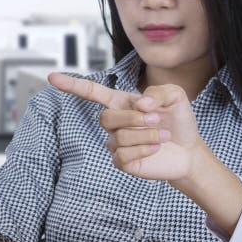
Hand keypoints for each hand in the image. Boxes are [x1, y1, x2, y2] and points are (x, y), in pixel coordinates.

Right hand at [48, 72, 207, 181]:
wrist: (189, 151)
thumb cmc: (179, 122)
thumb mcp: (175, 96)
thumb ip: (158, 91)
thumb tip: (139, 103)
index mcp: (122, 103)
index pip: (92, 93)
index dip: (72, 86)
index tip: (52, 78)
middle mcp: (115, 123)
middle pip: (105, 118)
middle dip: (132, 118)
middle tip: (155, 119)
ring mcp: (116, 144)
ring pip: (118, 138)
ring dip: (146, 135)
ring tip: (163, 136)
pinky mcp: (122, 162)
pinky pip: (122, 155)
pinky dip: (144, 149)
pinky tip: (156, 148)